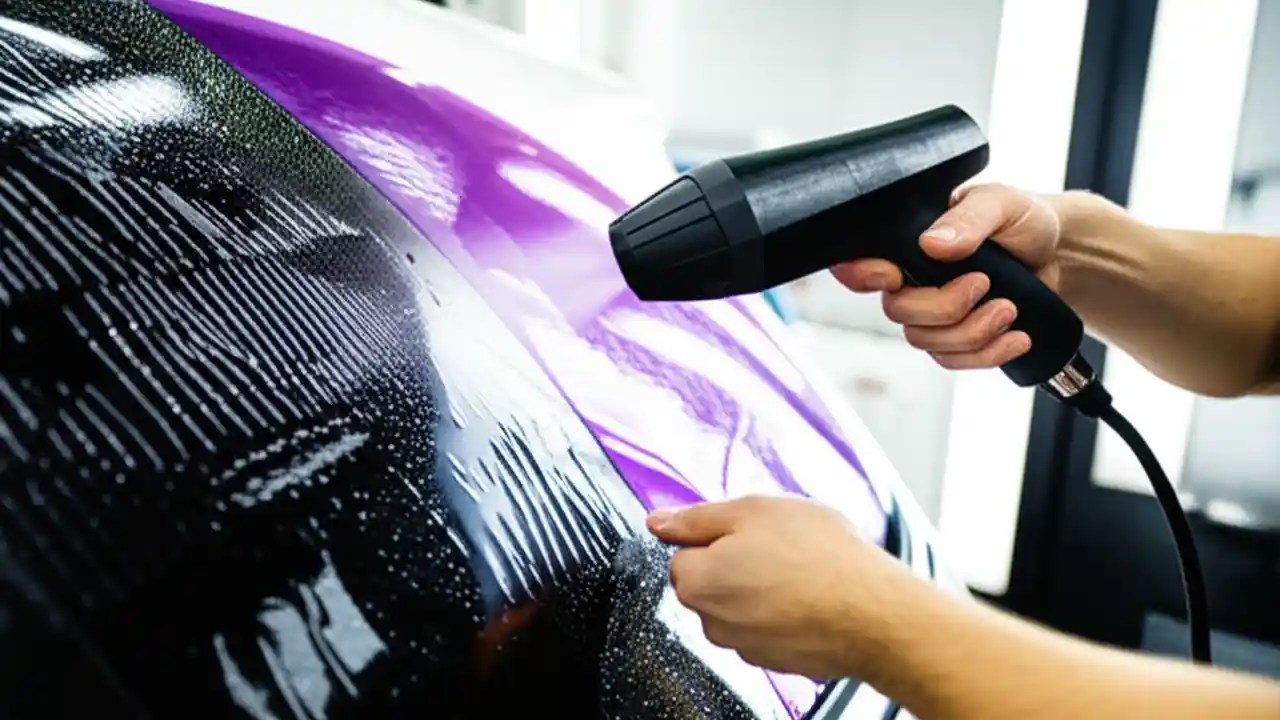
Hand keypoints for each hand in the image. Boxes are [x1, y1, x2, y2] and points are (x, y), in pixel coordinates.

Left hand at [645, 495, 921, 679]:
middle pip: (710, 583)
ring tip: (801, 570)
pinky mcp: (776, 661)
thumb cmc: (819, 557)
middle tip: (778, 546)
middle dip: (736, 563)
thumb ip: (697, 517)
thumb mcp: (752, 510)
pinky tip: (812, 596)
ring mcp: (745, 647)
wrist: (873, 613)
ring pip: (740, 606)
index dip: (716, 536)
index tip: (747, 531)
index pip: (683, 554)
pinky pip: (768, 627)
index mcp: (698, 582)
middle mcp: (713, 622)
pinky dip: (783, 613)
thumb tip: (659, 520)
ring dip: (761, 588)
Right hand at [831, 184, 1062, 369]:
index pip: (858, 263)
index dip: (861, 275)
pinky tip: (1016, 336)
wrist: (1059, 255)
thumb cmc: (1023, 221)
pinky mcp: (956, 339)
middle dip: (946, 307)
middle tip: (985, 284)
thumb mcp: (1000, 204)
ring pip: (926, 341)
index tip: (894, 275)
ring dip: (973, 332)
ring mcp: (932, 314)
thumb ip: (968, 218)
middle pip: (899, 311)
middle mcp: (912, 280)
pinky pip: (953, 361)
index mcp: (908, 242)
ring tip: (1009, 308)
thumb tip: (933, 243)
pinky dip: (988, 354)